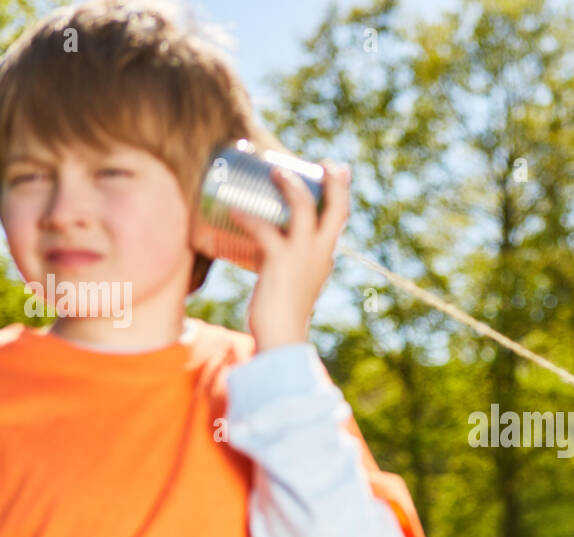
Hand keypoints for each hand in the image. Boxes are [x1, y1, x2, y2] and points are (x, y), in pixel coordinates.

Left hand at [228, 160, 350, 352]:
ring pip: (303, 208)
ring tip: (273, 169)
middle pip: (336, 207)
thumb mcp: (290, 281)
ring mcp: (302, 256)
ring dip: (290, 184)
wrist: (281, 338)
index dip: (340, 191)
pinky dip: (248, 217)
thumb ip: (282, 261)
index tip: (336, 170)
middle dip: (333, 180)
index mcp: (325, 257)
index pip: (339, 218)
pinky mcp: (280, 262)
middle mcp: (320, 253)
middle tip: (322, 162)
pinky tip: (233, 209)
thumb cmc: (281, 312)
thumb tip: (260, 244)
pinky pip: (265, 230)